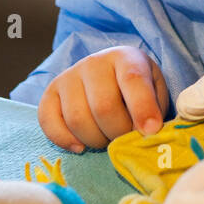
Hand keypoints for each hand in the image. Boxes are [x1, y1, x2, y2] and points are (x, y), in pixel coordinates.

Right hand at [38, 46, 169, 151]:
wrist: (109, 74)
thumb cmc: (136, 89)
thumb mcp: (154, 91)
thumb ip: (155, 110)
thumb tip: (148, 133)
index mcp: (125, 57)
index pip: (132, 80)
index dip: (143, 108)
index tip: (150, 131)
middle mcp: (94, 63)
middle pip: (103, 106)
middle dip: (118, 132)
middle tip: (125, 139)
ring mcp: (69, 76)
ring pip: (78, 119)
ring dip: (96, 140)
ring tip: (107, 139)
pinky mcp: (50, 93)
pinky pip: (49, 121)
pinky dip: (65, 140)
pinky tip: (81, 146)